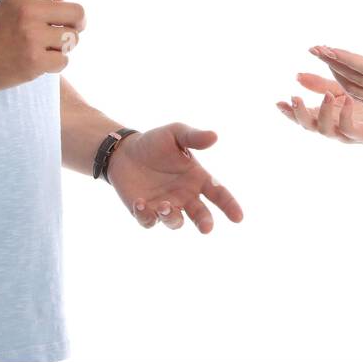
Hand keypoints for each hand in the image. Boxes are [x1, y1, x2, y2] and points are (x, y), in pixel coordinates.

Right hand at [0, 0, 111, 90]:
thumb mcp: (13, 5)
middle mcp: (28, 11)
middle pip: (79, 14)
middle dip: (77, 26)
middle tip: (62, 32)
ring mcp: (31, 36)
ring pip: (73, 40)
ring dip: (63, 47)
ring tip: (40, 49)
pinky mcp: (34, 61)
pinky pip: (65, 60)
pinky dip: (56, 64)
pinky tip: (37, 63)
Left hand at [107, 124, 243, 233]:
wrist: (124, 151)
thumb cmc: (154, 142)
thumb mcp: (175, 133)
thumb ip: (194, 137)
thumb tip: (214, 136)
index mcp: (197, 178)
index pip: (219, 194)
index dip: (230, 206)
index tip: (238, 218)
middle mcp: (185, 196)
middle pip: (200, 215)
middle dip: (204, 222)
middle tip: (206, 227)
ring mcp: (166, 206)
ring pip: (175, 222)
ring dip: (172, 217)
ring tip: (165, 206)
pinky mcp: (145, 212)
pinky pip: (149, 221)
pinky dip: (146, 216)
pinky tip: (140, 202)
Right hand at [276, 72, 362, 149]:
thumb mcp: (340, 92)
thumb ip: (320, 85)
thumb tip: (297, 75)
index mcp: (325, 117)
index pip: (302, 117)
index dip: (289, 112)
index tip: (278, 102)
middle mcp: (332, 127)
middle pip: (309, 126)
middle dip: (299, 114)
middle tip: (294, 98)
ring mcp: (346, 133)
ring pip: (326, 129)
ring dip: (324, 112)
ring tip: (326, 94)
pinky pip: (350, 128)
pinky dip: (346, 115)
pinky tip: (348, 100)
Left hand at [307, 32, 362, 131]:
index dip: (342, 57)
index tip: (325, 47)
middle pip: (352, 76)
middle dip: (331, 62)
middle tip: (313, 48)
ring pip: (353, 87)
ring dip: (335, 72)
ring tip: (323, 57)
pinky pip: (360, 95)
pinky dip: (345, 84)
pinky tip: (339, 75)